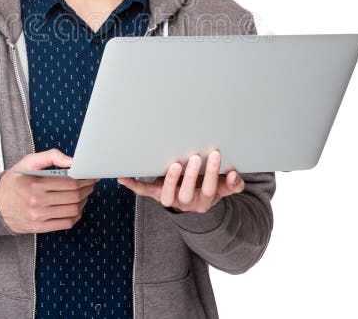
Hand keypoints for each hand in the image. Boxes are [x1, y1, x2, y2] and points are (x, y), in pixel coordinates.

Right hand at [0, 148, 99, 233]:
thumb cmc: (14, 180)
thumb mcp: (28, 162)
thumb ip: (51, 156)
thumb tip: (72, 160)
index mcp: (35, 184)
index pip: (70, 182)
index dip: (85, 179)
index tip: (90, 175)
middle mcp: (37, 202)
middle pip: (74, 197)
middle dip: (87, 189)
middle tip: (91, 183)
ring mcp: (38, 216)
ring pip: (72, 210)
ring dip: (83, 201)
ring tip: (84, 194)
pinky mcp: (39, 228)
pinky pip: (66, 224)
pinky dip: (76, 215)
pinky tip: (75, 207)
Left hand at [117, 150, 244, 213]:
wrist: (191, 202)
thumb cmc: (208, 187)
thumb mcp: (223, 188)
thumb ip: (233, 184)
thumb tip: (235, 175)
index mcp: (203, 200)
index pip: (209, 189)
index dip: (213, 174)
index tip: (215, 155)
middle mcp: (185, 202)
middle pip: (187, 194)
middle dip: (192, 176)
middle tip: (196, 156)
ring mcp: (169, 198)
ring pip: (166, 196)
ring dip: (169, 180)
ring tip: (174, 164)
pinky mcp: (156, 193)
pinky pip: (143, 191)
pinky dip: (133, 185)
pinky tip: (122, 177)